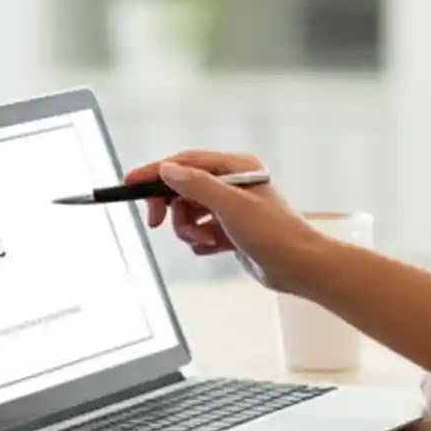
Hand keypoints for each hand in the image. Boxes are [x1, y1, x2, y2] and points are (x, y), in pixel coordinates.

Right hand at [124, 150, 328, 294]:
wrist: (300, 268)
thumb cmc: (274, 234)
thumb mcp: (232, 207)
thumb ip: (198, 186)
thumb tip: (167, 170)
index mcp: (235, 168)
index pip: (185, 162)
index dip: (155, 171)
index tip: (129, 182)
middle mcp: (232, 183)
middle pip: (182, 187)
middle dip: (170, 207)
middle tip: (156, 222)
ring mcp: (231, 207)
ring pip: (188, 212)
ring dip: (188, 229)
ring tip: (204, 240)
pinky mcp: (230, 229)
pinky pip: (200, 231)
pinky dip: (201, 240)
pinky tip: (215, 247)